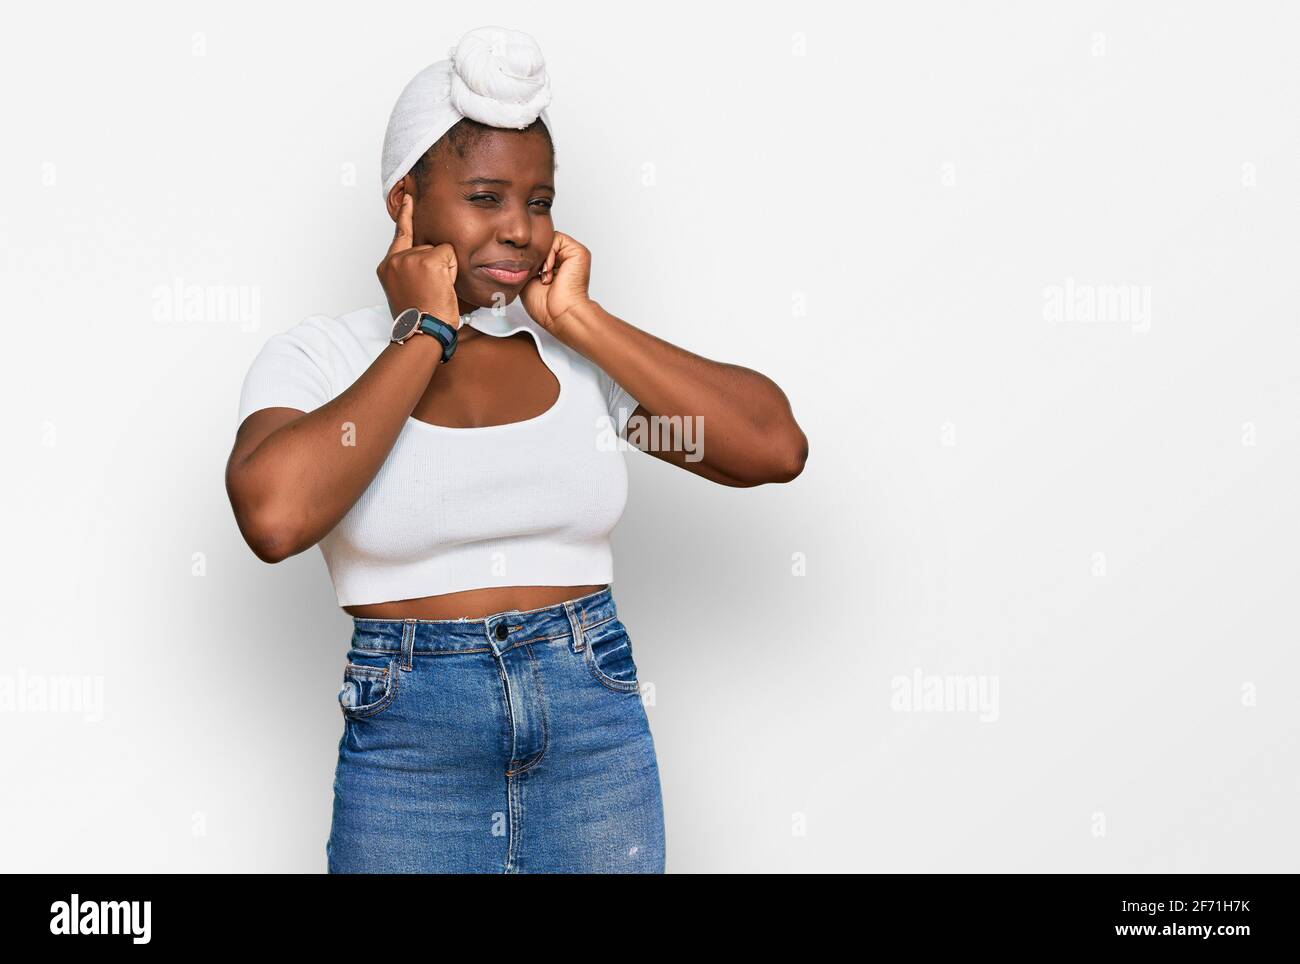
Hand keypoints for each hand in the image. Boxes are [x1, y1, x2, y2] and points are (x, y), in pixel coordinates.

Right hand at [376, 192, 460, 326]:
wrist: (421, 331)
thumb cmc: (418, 319)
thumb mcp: (404, 291)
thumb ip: (409, 271)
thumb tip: (425, 263)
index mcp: (387, 267)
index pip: (400, 235)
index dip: (405, 215)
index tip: (409, 198)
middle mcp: (396, 259)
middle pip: (427, 246)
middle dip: (435, 266)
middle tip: (430, 291)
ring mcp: (411, 258)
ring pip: (440, 251)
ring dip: (444, 270)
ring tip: (434, 292)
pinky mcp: (428, 259)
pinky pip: (449, 255)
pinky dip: (451, 271)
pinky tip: (441, 287)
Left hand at [520, 231, 596, 336]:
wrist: (560, 314)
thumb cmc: (546, 307)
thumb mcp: (526, 282)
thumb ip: (525, 265)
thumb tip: (515, 254)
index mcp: (556, 269)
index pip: (538, 251)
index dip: (529, 259)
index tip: (527, 274)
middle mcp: (565, 262)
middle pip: (542, 244)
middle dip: (535, 258)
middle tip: (535, 275)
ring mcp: (572, 256)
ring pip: (548, 240)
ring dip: (542, 257)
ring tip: (544, 275)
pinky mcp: (578, 252)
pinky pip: (557, 238)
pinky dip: (548, 253)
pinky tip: (548, 269)